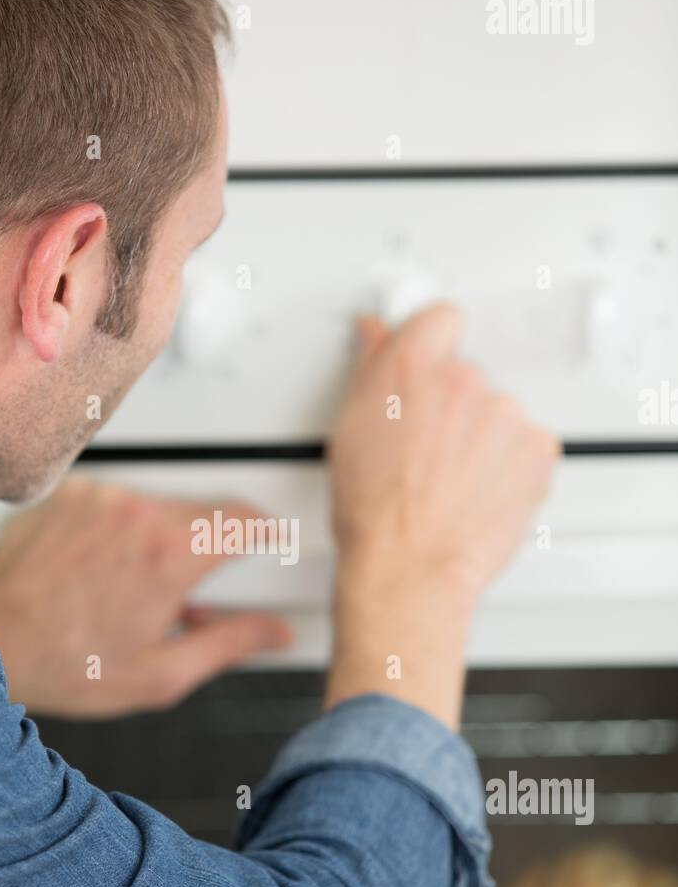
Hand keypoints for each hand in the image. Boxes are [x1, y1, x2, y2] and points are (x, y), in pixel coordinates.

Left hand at [0, 479, 291, 717]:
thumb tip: (273, 633)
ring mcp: (100, 500)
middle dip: (207, 550)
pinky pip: (118, 505)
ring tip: (133, 591)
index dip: (267, 531)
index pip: (244, 519)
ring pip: (159, 508)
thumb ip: (229, 645)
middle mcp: (137, 514)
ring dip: (160, 540)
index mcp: (169, 555)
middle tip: (190, 594)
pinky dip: (121, 532)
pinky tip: (103, 573)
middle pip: (202, 513)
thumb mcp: (161, 674)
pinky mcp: (72, 496)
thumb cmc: (66, 665)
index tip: (273, 540)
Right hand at [326, 306, 558, 725]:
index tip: (431, 361)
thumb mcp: (349, 430)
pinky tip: (481, 491)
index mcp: (410, 368)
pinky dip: (512, 467)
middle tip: (431, 450)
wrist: (408, 569)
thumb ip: (371, 368)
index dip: (434, 342)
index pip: (441, 317)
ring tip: (453, 481)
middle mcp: (462, 382)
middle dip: (454, 405)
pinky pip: (529, 445)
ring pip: (499, 414)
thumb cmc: (373, 514)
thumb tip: (378, 334)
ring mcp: (504, 415)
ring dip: (485, 438)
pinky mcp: (537, 449)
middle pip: (469, 375)